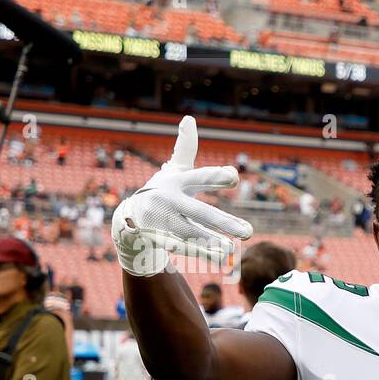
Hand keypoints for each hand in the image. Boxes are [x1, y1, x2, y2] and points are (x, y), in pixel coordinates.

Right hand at [112, 116, 252, 276]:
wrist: (129, 219)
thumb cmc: (161, 192)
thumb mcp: (174, 171)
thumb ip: (186, 148)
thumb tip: (190, 118)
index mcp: (176, 181)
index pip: (199, 177)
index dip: (215, 176)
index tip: (234, 176)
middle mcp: (168, 200)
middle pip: (198, 212)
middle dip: (223, 221)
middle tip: (249, 232)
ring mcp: (160, 221)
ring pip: (189, 233)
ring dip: (210, 242)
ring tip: (232, 251)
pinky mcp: (154, 238)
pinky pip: (179, 249)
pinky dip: (197, 254)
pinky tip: (219, 261)